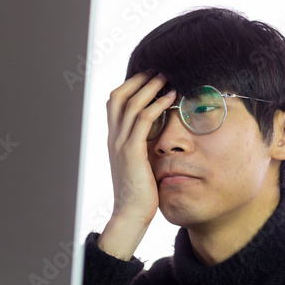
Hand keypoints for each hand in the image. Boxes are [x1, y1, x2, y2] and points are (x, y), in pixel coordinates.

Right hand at [98, 70, 175, 258]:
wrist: (130, 214)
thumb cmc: (139, 193)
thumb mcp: (139, 164)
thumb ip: (144, 146)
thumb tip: (159, 133)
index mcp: (114, 139)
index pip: (115, 103)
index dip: (130, 86)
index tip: (149, 78)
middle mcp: (114, 137)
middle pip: (119, 96)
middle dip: (138, 80)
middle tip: (158, 71)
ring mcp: (120, 143)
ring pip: (132, 103)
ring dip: (150, 87)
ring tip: (167, 77)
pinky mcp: (132, 151)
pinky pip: (143, 119)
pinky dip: (157, 104)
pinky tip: (170, 97)